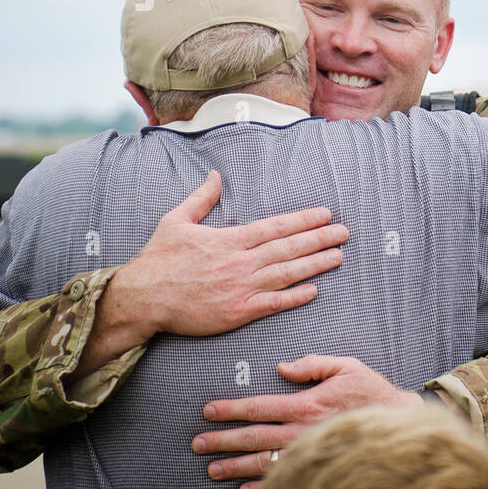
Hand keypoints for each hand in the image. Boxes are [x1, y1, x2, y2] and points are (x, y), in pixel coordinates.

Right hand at [104, 171, 348, 341]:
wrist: (142, 299)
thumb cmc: (158, 260)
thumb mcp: (176, 220)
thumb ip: (201, 198)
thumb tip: (216, 176)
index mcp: (229, 240)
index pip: (275, 227)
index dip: (303, 220)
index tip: (325, 215)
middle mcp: (240, 262)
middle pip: (288, 248)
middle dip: (319, 239)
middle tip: (344, 232)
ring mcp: (241, 288)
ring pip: (287, 274)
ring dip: (315, 265)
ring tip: (338, 256)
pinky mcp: (238, 312)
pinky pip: (273, 303)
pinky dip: (295, 297)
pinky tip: (314, 290)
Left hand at [192, 354, 423, 488]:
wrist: (400, 424)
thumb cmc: (372, 393)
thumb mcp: (346, 367)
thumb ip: (312, 364)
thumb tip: (282, 367)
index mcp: (306, 404)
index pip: (259, 407)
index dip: (231, 409)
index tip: (208, 411)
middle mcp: (302, 432)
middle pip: (254, 437)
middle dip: (222, 440)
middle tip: (197, 444)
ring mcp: (309, 454)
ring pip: (263, 463)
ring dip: (234, 467)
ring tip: (212, 470)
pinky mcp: (317, 469)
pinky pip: (284, 482)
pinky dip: (261, 488)